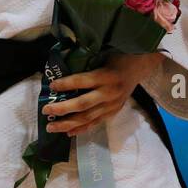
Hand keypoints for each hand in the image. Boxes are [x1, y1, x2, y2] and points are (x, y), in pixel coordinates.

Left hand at [43, 52, 164, 137]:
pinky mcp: (114, 112)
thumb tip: (62, 68)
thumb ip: (87, 64)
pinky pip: (96, 123)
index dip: (66, 84)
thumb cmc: (120, 57)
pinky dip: (82, 129)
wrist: (141, 66)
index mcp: (107, 76)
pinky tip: (68, 132)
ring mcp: (113, 105)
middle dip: (62, 108)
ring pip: (88, 118)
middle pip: (83, 104)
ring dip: (68, 123)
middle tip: (46, 110)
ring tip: (51, 127)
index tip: (52, 86)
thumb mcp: (105, 55)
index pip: (83, 81)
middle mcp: (110, 92)